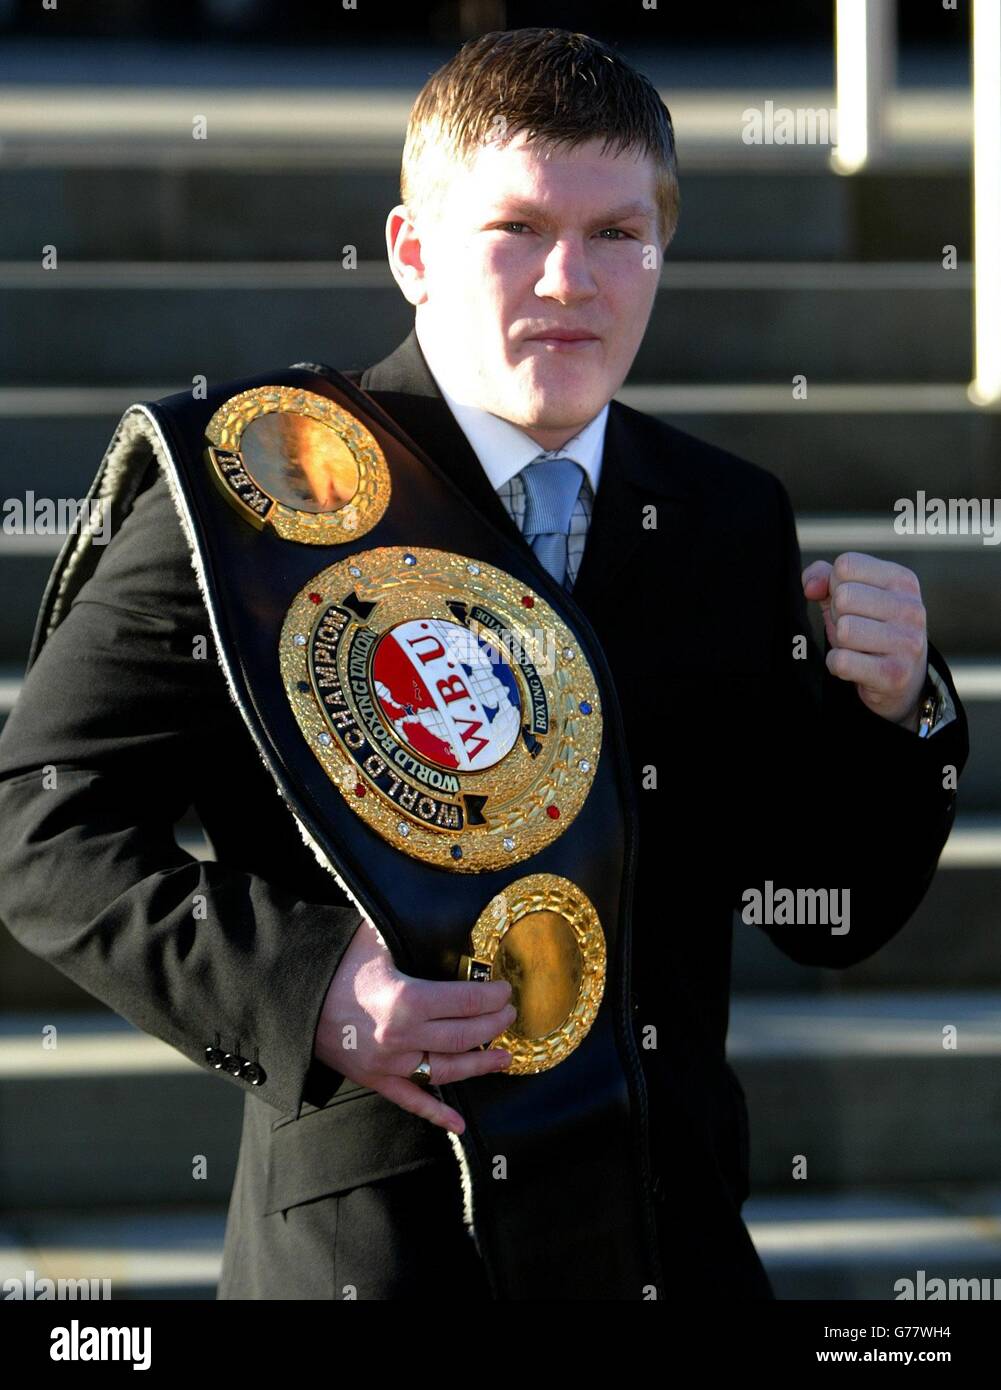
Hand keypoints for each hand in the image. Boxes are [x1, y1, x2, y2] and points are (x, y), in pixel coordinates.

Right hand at [313, 917, 514, 1134]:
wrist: (288, 997)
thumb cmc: (332, 963)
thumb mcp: (372, 938)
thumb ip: (406, 930)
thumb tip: (434, 912)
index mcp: (407, 999)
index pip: (466, 1002)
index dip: (492, 997)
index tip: (505, 991)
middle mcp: (403, 1037)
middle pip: (464, 1036)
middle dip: (493, 1026)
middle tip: (509, 1015)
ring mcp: (389, 1064)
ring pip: (447, 1071)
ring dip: (479, 1065)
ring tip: (503, 1057)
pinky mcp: (375, 1080)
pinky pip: (410, 1101)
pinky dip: (436, 1115)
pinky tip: (459, 1126)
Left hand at [801, 551, 927, 729]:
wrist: (901, 680)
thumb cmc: (871, 629)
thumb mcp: (849, 596)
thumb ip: (824, 577)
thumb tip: (811, 587)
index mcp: (902, 580)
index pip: (846, 565)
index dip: (835, 585)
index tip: (852, 604)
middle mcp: (911, 608)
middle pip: (843, 596)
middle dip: (837, 615)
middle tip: (854, 628)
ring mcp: (907, 642)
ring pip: (844, 629)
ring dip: (839, 642)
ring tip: (857, 646)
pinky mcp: (894, 674)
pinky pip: (841, 661)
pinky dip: (836, 664)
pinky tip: (855, 665)